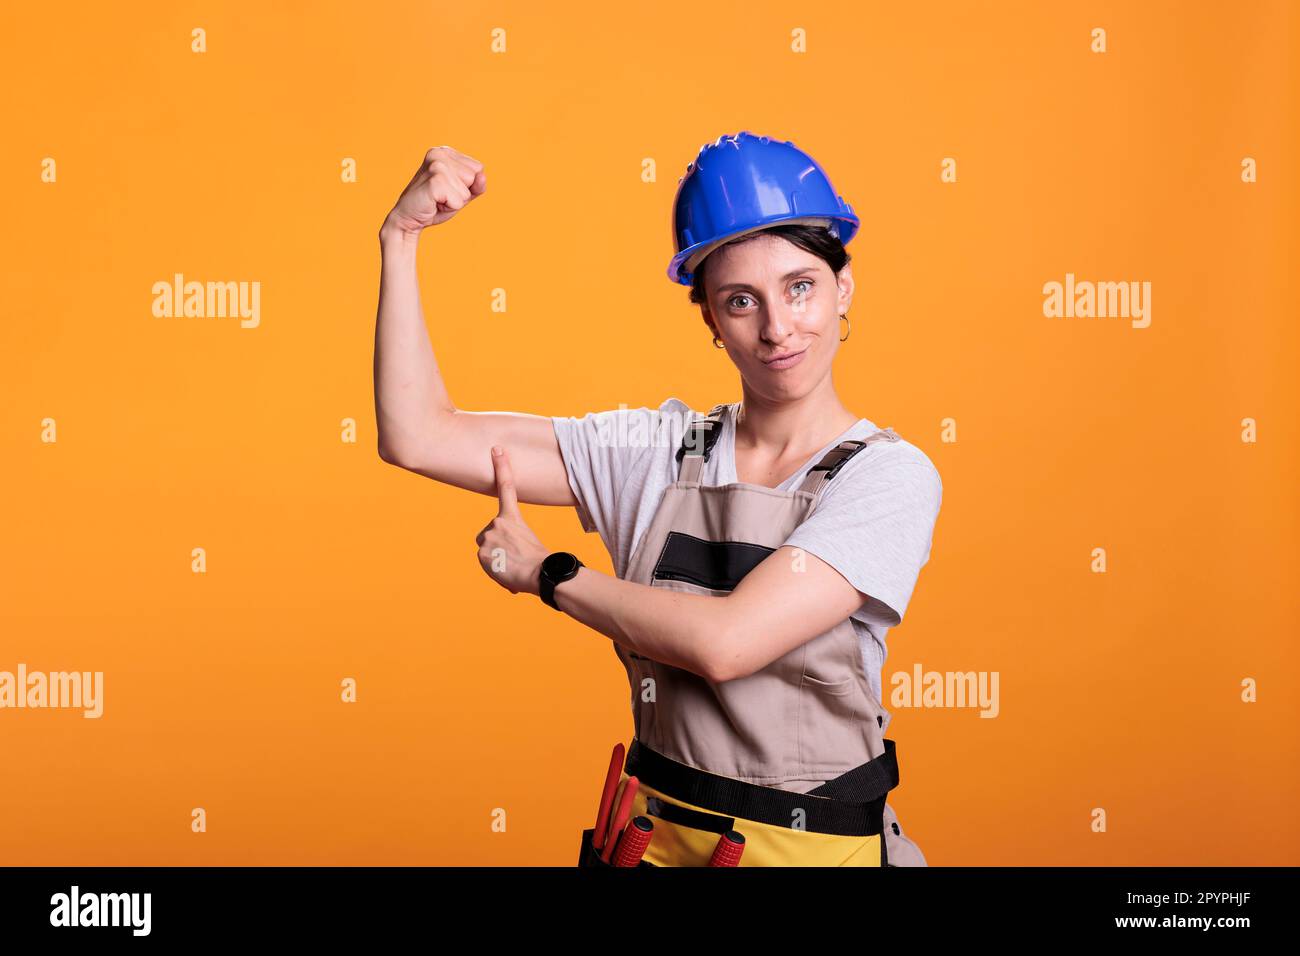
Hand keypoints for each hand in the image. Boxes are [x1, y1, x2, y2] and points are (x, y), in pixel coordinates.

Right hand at [383, 146, 485, 237]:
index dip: (467, 185)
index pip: (478, 169)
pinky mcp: (434, 180)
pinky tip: (434, 203)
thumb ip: (476, 185)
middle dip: (462, 193)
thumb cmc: (435, 204)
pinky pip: (458, 201)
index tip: (448, 189)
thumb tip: (481, 176)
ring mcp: (436, 165)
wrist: (409, 219)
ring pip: (466, 190)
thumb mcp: (461, 194)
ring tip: (437, 199)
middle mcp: (439, 153)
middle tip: (442, 196)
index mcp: (445, 152)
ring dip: (455, 201)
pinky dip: (449, 207)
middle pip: (474, 176)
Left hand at [475, 445, 548, 595]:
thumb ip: (514, 539)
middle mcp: (497, 523)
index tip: (497, 449)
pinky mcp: (482, 552)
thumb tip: (507, 553)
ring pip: (486, 547)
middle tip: (514, 556)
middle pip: (489, 532)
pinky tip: (507, 572)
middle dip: (497, 543)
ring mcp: (488, 537)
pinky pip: (485, 560)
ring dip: (496, 556)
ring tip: (512, 565)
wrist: (540, 573)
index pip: (507, 487)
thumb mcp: (529, 541)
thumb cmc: (540, 560)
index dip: (502, 467)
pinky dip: (493, 568)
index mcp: (512, 517)